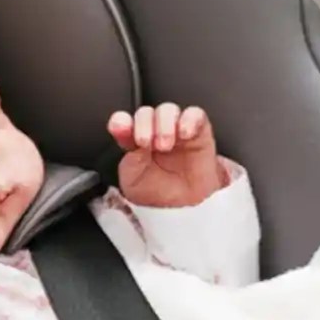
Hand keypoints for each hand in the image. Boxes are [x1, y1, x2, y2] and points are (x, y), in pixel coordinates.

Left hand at [108, 104, 225, 207]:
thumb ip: (131, 161)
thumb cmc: (158, 193)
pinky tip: (185, 133)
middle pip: (145, 113)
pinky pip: (195, 114)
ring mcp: (176, 129)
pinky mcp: (198, 131)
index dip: (120, 121)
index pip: (123, 122)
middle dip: (144, 125)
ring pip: (168, 110)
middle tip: (147, 143)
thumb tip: (134, 144)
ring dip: (164, 123)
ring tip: (166, 144)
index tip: (121, 128)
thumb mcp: (134, 183)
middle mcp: (154, 131)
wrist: (185, 209)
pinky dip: (189, 119)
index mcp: (133, 141)